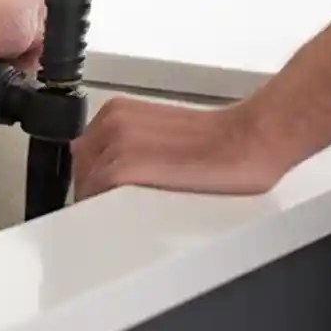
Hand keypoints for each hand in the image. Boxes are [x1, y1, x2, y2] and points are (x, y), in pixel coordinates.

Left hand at [71, 96, 291, 200]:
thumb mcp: (159, 133)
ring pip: (86, 182)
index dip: (91, 177)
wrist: (249, 140)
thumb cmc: (218, 142)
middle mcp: (112, 122)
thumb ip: (131, 145)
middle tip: (115, 210)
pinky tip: (121, 219)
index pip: (84, 153)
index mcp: (117, 111)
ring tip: (125, 217)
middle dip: (93, 190)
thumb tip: (112, 172)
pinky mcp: (126, 167)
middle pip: (81, 168)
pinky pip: (96, 193)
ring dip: (99, 202)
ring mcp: (117, 144)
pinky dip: (102, 209)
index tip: (103, 194)